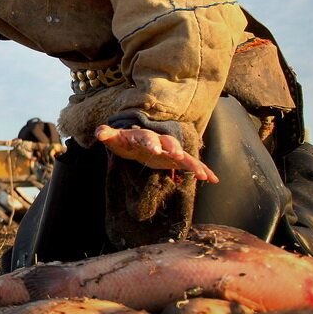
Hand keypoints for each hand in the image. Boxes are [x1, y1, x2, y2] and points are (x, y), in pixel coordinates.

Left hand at [95, 125, 218, 182]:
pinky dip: (203, 170)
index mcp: (144, 136)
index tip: (153, 148)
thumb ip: (107, 134)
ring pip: (184, 155)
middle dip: (173, 148)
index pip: (147, 136)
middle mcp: (160, 141)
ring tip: (201, 174)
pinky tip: (213, 180)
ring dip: (193, 163)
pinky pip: (192, 164)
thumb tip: (99, 133)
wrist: (136, 142)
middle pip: (169, 143)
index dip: (150, 141)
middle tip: (178, 154)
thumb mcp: (114, 139)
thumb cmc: (125, 141)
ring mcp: (170, 150)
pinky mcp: (176, 159)